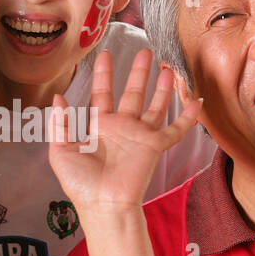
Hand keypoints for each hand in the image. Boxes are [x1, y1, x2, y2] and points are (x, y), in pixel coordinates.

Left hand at [47, 48, 201, 215]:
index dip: (104, 75)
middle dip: (138, 73)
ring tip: (166, 68)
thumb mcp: (60, 152)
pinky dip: (187, 117)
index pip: (102, 94)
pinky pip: (174, 129)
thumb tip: (58, 98)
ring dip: (161, 88)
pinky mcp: (154, 146)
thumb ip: (60, 124)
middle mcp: (121, 128)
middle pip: (132, 94)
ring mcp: (139, 136)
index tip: (106, 55)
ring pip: (154, 106)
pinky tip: (196, 101)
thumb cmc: (80, 184)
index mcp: (99, 127)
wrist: (103, 204)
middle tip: (144, 52)